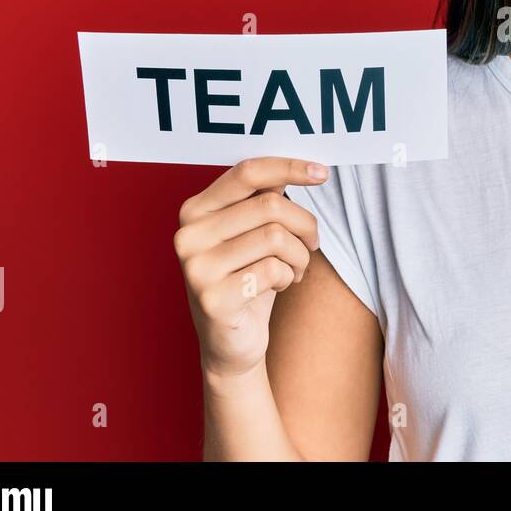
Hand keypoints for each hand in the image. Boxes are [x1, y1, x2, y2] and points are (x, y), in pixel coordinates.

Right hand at [174, 157, 328, 381]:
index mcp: (195, 210)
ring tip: (295, 269)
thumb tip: (295, 167)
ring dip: (300, 256)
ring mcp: (196, 268)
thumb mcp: (254, 233)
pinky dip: (289, 277)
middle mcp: (188, 236)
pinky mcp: (213, 299)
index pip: (246, 173)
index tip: (322, 173)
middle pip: (271, 206)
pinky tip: (281, 287)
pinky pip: (273, 271)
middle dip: (305, 225)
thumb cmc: (249, 279)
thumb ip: (264, 198)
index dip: (288, 167)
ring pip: (276, 237)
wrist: (231, 344)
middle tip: (313, 244)